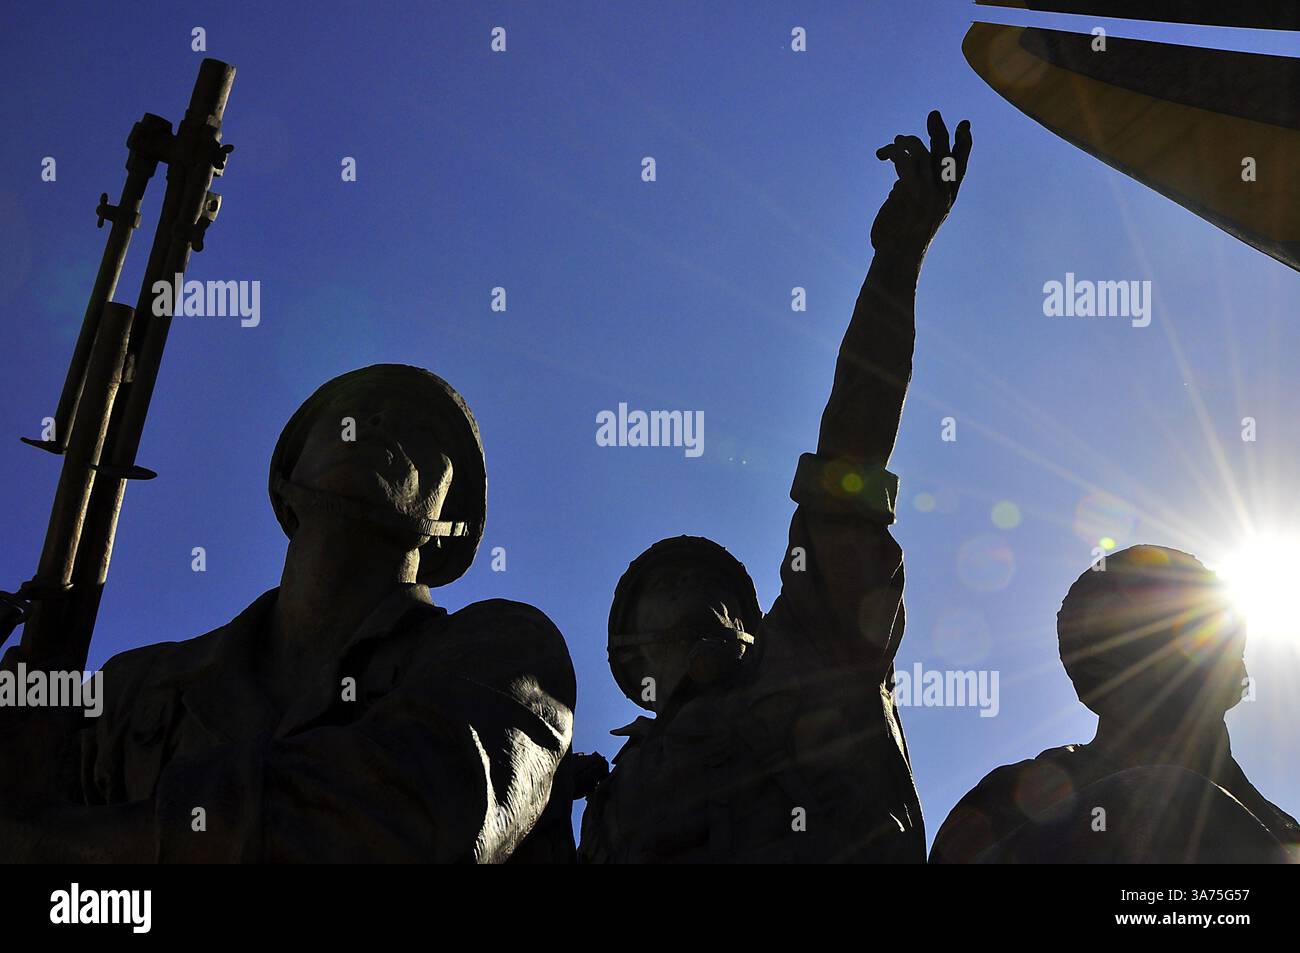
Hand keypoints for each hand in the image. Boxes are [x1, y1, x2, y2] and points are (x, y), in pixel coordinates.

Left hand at [871, 110, 971, 259]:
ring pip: (921, 152)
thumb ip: (914, 194)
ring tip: (894, 142)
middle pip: (945, 153)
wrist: (897, 256)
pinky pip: (903, 160)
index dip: (964, 144)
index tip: (965, 125)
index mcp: (947, 198)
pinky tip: (883, 155)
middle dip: (939, 131)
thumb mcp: (914, 214)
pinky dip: (893, 153)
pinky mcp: (910, 189)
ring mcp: (928, 190)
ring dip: (906, 143)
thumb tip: (900, 178)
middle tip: (933, 114)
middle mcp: (942, 193)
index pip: (961, 166)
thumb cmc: (901, 240)